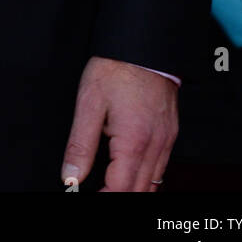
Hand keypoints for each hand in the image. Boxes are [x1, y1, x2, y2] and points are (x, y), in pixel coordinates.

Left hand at [61, 56, 177, 191]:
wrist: (143, 43)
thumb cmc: (116, 67)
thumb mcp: (89, 103)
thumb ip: (79, 145)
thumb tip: (71, 176)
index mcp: (133, 141)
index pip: (121, 189)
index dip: (105, 198)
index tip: (88, 195)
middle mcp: (156, 144)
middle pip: (141, 192)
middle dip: (120, 196)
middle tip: (99, 192)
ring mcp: (167, 139)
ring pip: (154, 183)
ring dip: (134, 190)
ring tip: (111, 186)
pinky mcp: (170, 132)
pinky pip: (162, 167)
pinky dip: (146, 178)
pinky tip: (131, 172)